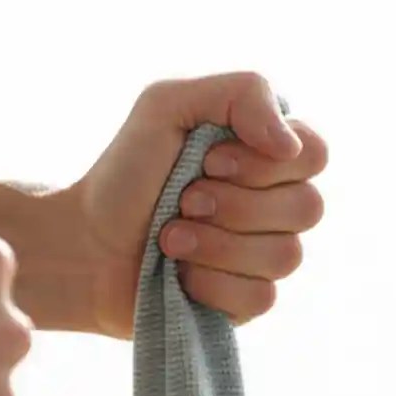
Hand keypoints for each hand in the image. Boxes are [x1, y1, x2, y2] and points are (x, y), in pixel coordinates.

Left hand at [71, 72, 327, 335]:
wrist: (81, 243)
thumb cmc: (124, 173)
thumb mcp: (166, 105)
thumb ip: (239, 92)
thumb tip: (290, 142)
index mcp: (264, 155)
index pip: (314, 154)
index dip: (265, 163)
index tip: (209, 160)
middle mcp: (274, 205)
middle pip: (306, 208)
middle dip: (233, 204)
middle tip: (182, 200)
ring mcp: (263, 256)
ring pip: (286, 256)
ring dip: (215, 244)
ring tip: (167, 239)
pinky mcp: (244, 302)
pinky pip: (261, 298)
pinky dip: (211, 284)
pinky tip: (178, 274)